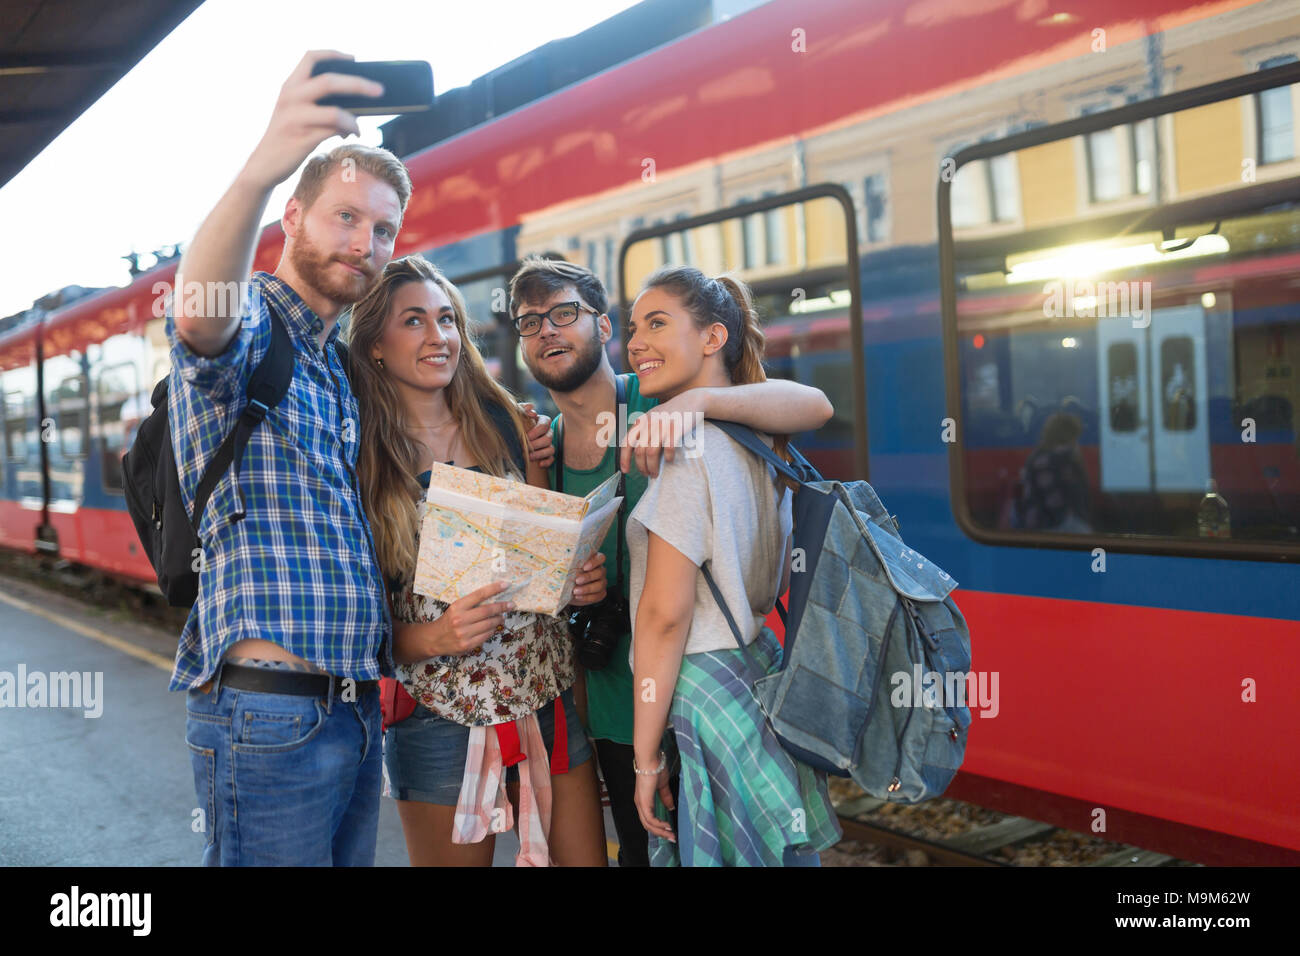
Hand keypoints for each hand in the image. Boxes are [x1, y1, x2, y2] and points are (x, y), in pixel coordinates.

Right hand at [239, 50, 384, 190]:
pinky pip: (334, 132)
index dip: (334, 54)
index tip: (354, 59)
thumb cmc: (287, 136)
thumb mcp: (296, 111)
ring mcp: (296, 118)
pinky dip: (347, 131)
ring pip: (335, 111)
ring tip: (358, 126)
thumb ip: (316, 101)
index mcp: (289, 86)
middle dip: (359, 84)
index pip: (310, 57)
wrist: (264, 164)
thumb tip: (355, 100)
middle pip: (329, 81)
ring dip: (354, 120)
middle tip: (379, 90)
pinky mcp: (302, 139)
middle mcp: (291, 97)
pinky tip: (349, 135)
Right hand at [394, 582, 512, 660]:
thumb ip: (471, 604)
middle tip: (511, 604)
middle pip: (487, 610)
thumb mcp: (456, 608)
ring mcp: (464, 633)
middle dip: (502, 607)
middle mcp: (460, 619)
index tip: (506, 585)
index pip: (479, 595)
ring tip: (502, 617)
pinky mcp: (467, 645)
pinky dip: (492, 630)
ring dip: (499, 619)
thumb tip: (494, 598)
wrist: (435, 639)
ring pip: (489, 624)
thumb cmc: (449, 621)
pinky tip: (493, 627)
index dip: (494, 589)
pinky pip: (486, 635)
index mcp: (457, 606)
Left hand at [520, 403, 554, 467]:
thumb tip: (531, 409)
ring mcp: (548, 444)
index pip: (546, 423)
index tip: (527, 436)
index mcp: (542, 421)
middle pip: (548, 437)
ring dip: (540, 453)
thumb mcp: (517, 413)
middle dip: (537, 443)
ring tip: (529, 456)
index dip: (537, 431)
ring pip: (551, 449)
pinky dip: (547, 462)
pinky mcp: (548, 455)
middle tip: (526, 446)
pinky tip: (539, 464)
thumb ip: (522, 408)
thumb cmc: (516, 424)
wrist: (512, 437)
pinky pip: (552, 459)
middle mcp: (547, 432)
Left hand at [568, 552, 606, 605]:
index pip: (601, 558)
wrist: (566, 590)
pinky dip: (587, 597)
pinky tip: (578, 596)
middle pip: (600, 572)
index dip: (594, 562)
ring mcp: (602, 582)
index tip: (584, 567)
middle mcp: (600, 570)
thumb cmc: (567, 574)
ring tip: (575, 591)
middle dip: (588, 577)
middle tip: (577, 580)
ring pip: (600, 585)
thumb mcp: (566, 567)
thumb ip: (566, 563)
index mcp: (594, 560)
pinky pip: (597, 596)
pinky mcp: (600, 593)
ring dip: (587, 589)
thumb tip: (561, 561)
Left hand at [620, 391, 704, 477]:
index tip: (625, 471)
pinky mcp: (676, 428)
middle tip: (647, 474)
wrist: (691, 401)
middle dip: (641, 467)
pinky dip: (668, 457)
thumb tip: (635, 452)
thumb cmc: (671, 413)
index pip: (627, 442)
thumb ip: (643, 430)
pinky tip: (669, 460)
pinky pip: (668, 448)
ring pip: (651, 453)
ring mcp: (662, 425)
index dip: (624, 458)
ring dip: (652, 466)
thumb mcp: (653, 417)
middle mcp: (649, 423)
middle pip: (639, 451)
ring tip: (655, 473)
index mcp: (642, 422)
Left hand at [634, 764, 674, 842]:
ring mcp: (641, 803)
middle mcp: (640, 803)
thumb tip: (670, 808)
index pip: (649, 818)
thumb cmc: (656, 768)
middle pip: (648, 825)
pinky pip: (650, 819)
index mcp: (643, 799)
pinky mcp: (644, 802)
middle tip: (672, 838)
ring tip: (671, 835)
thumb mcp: (663, 785)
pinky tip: (667, 827)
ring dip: (660, 831)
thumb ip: (666, 797)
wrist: (651, 759)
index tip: (670, 831)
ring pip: (648, 824)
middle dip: (660, 833)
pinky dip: (659, 825)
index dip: (658, 827)